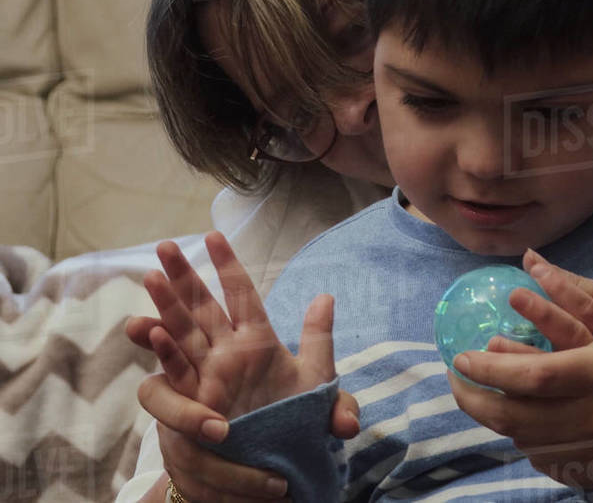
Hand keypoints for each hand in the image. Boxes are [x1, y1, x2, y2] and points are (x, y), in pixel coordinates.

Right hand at [129, 232, 348, 501]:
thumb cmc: (296, 425)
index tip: (215, 234)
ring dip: (161, 312)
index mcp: (258, 341)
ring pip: (176, 338)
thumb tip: (326, 296)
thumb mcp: (319, 386)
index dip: (229, 266)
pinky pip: (170, 383)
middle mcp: (225, 354)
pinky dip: (164, 358)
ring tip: (151, 282)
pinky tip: (153, 335)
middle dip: (181, 277)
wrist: (274, 472)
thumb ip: (321, 344)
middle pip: (199, 307)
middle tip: (164, 246)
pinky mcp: (188, 408)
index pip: (242, 296)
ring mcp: (203, 379)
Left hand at [447, 255, 592, 493]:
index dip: (488, 371)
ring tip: (489, 395)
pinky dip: (530, 441)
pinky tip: (528, 419)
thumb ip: (574, 286)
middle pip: (517, 419)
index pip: (532, 378)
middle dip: (475, 400)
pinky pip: (549, 463)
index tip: (462, 357)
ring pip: (527, 443)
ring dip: (501, 419)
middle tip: (458, 380)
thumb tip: (528, 258)